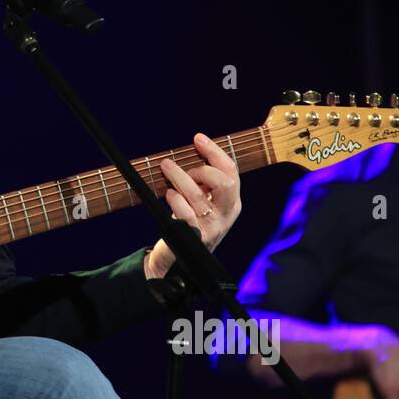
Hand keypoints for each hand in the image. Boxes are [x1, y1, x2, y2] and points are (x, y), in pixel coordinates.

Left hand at [143, 133, 241, 279]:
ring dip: (180, 178)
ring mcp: (213, 228)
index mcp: (232, 202)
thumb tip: (195, 149)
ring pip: (199, 196)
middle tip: (185, 167)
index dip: (215, 152)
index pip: (231, 171)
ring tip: (166, 168)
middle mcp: (227, 215)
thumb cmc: (189, 223)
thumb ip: (202, 181)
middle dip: (203, 168)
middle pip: (225, 183)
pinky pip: (186, 214)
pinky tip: (168, 195)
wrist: (178, 260)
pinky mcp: (196, 239)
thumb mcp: (201, 200)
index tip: (198, 138)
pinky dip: (175, 200)